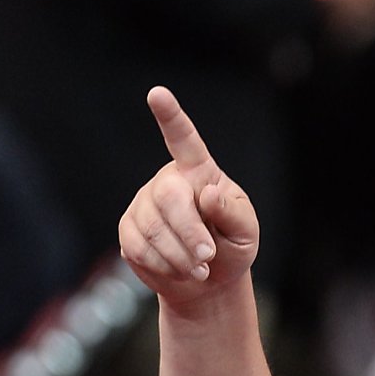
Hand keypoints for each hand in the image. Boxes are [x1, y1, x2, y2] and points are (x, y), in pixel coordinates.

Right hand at [119, 88, 260, 308]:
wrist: (209, 281)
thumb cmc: (232, 247)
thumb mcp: (246, 232)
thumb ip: (232, 213)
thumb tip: (207, 195)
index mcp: (199, 171)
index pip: (183, 139)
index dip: (170, 117)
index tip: (157, 94)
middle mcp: (167, 181)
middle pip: (168, 197)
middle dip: (189, 231)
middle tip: (208, 256)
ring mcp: (144, 204)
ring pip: (153, 229)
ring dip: (180, 256)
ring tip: (200, 269)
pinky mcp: (128, 230)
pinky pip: (139, 247)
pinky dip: (164, 266)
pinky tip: (179, 270)